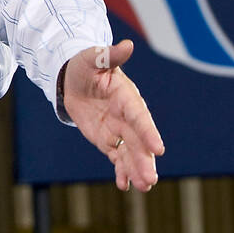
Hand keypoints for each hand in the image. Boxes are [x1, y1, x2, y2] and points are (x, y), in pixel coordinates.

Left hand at [61, 40, 164, 191]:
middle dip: (144, 160)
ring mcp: (118, 130)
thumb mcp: (93, 58)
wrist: (74, 78)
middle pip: (138, 141)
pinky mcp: (108, 140)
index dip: (148, 133)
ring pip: (130, 153)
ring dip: (137, 170)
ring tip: (144, 187)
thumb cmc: (85, 65)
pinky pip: (117, 158)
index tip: (159, 150)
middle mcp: (127, 116)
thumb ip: (109, 55)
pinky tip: (125, 186)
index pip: (140, 117)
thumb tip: (126, 45)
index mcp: (127, 97)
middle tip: (151, 179)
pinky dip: (121, 171)